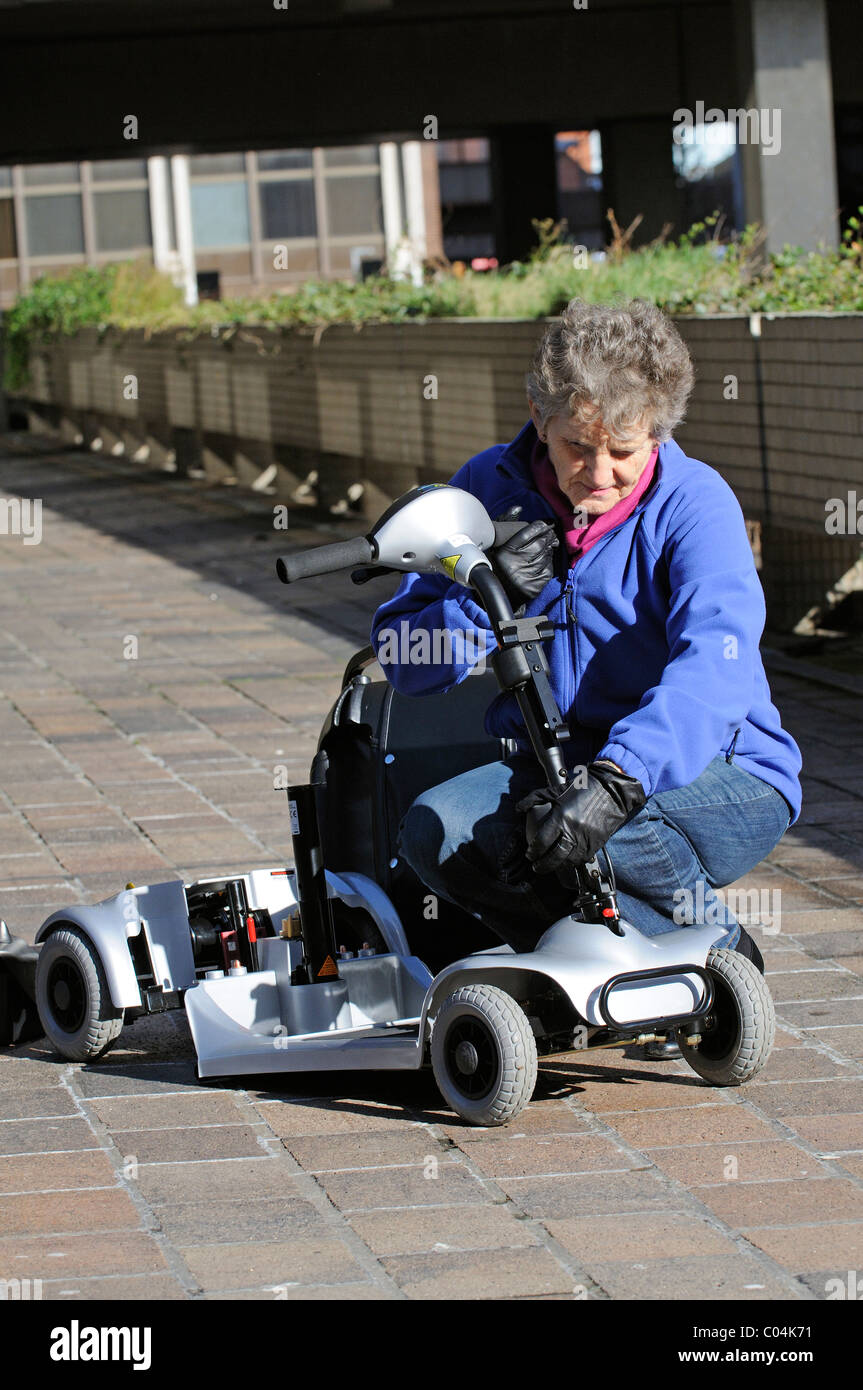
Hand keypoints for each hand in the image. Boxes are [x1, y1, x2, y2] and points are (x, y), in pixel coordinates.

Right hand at [491, 505, 557, 609]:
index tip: (545, 523)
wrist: (497, 593)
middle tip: (552, 534)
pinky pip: (547, 571)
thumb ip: (506, 524)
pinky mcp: (532, 588)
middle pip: (539, 544)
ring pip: (545, 557)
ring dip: (549, 550)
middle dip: (548, 537)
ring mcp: (524, 578)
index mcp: (504, 553)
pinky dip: (549, 563)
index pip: (528, 533)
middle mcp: (514, 565)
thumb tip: (518, 508)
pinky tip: (546, 559)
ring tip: (549, 545)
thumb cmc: (497, 563)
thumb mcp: (497, 544)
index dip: (540, 526)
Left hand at [518, 761, 645, 874]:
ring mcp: (586, 839)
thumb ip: (534, 799)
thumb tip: (518, 808)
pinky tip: (566, 862)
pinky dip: (573, 863)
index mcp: (561, 817)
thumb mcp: (555, 790)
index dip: (534, 851)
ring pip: (569, 861)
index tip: (530, 854)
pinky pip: (582, 859)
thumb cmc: (582, 788)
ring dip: (557, 866)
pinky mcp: (596, 844)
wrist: (611, 791)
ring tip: (550, 866)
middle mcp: (573, 831)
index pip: (543, 842)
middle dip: (542, 865)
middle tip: (536, 866)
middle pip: (554, 856)